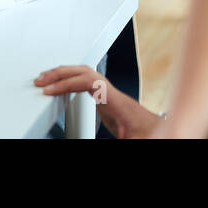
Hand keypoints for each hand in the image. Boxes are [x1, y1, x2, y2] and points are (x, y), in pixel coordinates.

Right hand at [33, 66, 170, 137]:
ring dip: (65, 74)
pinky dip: (72, 81)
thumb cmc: (151, 133)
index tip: (49, 91)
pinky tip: (63, 88)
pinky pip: (88, 82)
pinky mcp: (110, 101)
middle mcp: (113, 92)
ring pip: (86, 73)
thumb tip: (80, 130)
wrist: (167, 133)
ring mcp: (111, 94)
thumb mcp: (129, 136)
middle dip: (60, 72)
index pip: (87, 81)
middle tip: (40, 80)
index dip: (65, 84)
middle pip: (84, 71)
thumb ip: (107, 131)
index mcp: (116, 100)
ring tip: (47, 80)